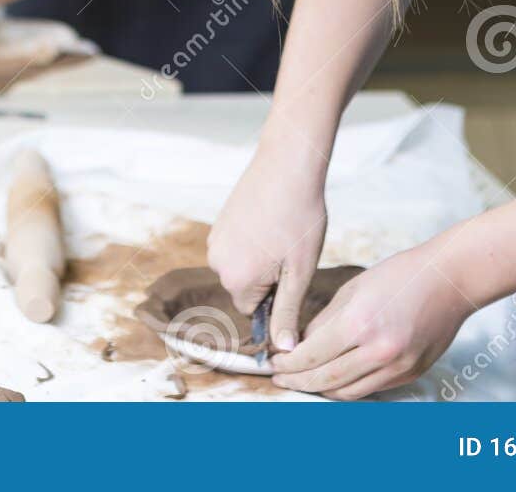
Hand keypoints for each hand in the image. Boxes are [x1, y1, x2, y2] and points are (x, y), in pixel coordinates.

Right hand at [207, 140, 328, 351]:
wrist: (286, 165)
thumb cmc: (299, 218)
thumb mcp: (300, 272)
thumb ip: (288, 312)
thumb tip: (284, 350)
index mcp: (237, 280)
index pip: (255, 311)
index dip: (277, 297)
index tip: (292, 274)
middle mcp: (217, 262)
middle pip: (245, 289)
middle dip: (267, 278)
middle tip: (291, 252)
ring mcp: (215, 240)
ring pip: (241, 267)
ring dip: (260, 260)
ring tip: (282, 234)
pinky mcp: (219, 222)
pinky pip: (236, 247)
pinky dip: (252, 242)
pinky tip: (271, 222)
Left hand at [271, 241, 476, 398]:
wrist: (450, 281)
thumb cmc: (400, 276)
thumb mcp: (353, 289)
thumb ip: (325, 321)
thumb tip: (300, 344)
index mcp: (360, 322)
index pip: (311, 355)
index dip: (287, 363)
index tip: (272, 363)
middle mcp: (379, 350)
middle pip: (325, 378)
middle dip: (296, 381)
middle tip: (279, 378)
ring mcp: (397, 366)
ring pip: (347, 392)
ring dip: (320, 389)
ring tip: (302, 380)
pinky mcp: (410, 373)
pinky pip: (370, 389)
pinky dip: (347, 388)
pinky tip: (333, 379)